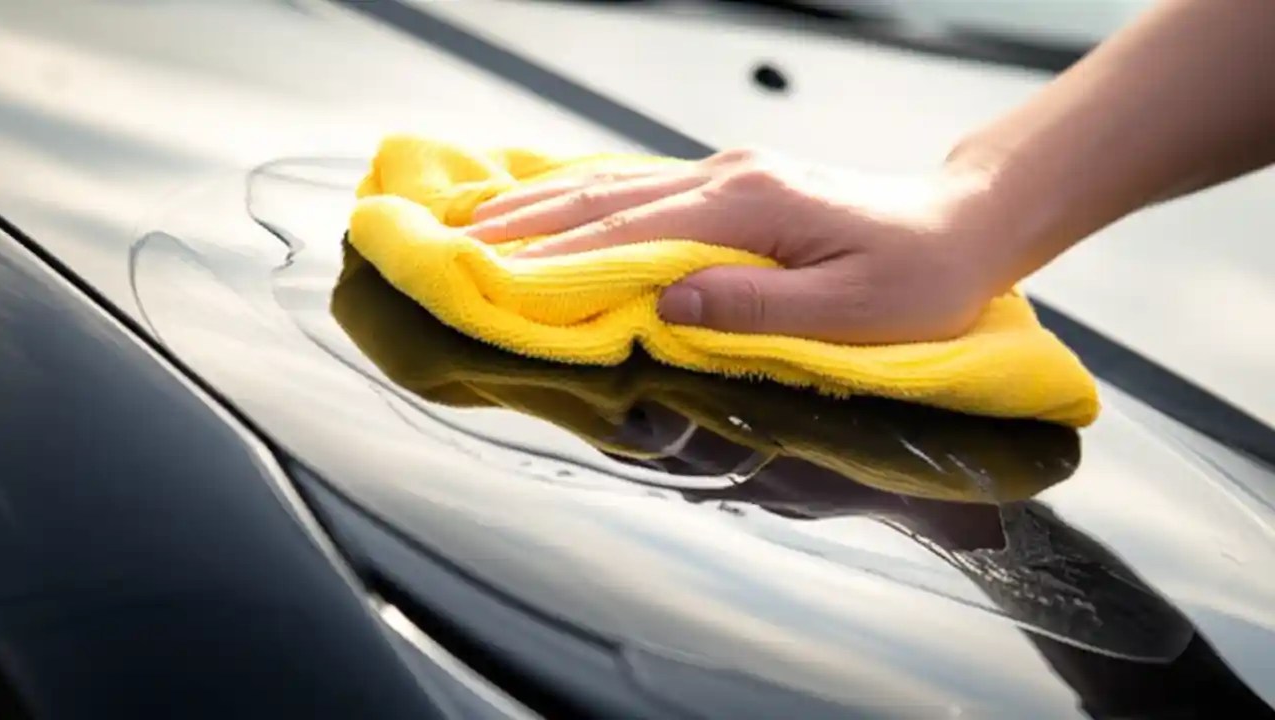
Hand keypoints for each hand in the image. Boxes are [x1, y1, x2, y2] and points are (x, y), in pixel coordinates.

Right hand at [464, 148, 1007, 343]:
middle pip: (607, 197)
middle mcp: (728, 178)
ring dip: (547, 203)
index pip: (630, 236)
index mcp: (749, 208)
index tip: (490, 272)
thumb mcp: (851, 310)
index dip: (556, 258)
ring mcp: (730, 174)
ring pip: (619, 184)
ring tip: (481, 217)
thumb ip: (755, 308)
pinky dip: (589, 195)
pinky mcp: (738, 184)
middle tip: (455, 237)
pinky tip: (557, 201)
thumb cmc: (920, 278)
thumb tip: (665, 305)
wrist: (962, 224)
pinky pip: (645, 185)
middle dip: (527, 221)